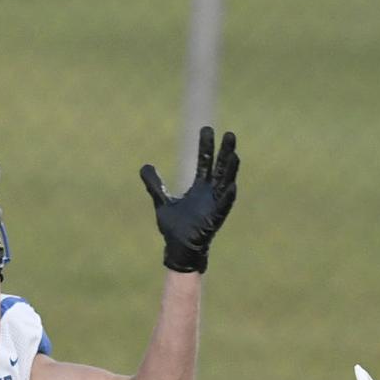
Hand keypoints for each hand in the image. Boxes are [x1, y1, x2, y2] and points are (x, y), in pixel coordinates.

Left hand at [140, 127, 238, 272]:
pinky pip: (223, 207)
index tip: (207, 129)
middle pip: (219, 168)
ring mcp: (214, 206)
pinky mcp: (214, 220)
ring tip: (235, 155)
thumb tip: (144, 166)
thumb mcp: (162, 202)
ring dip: (230, 170)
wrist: (178, 250)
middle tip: (230, 134)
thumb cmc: (175, 229)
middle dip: (224, 152)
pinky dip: (227, 197)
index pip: (205, 162)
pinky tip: (232, 186)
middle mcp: (210, 194)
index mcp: (200, 188)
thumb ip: (155, 185)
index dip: (206, 147)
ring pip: (225, 184)